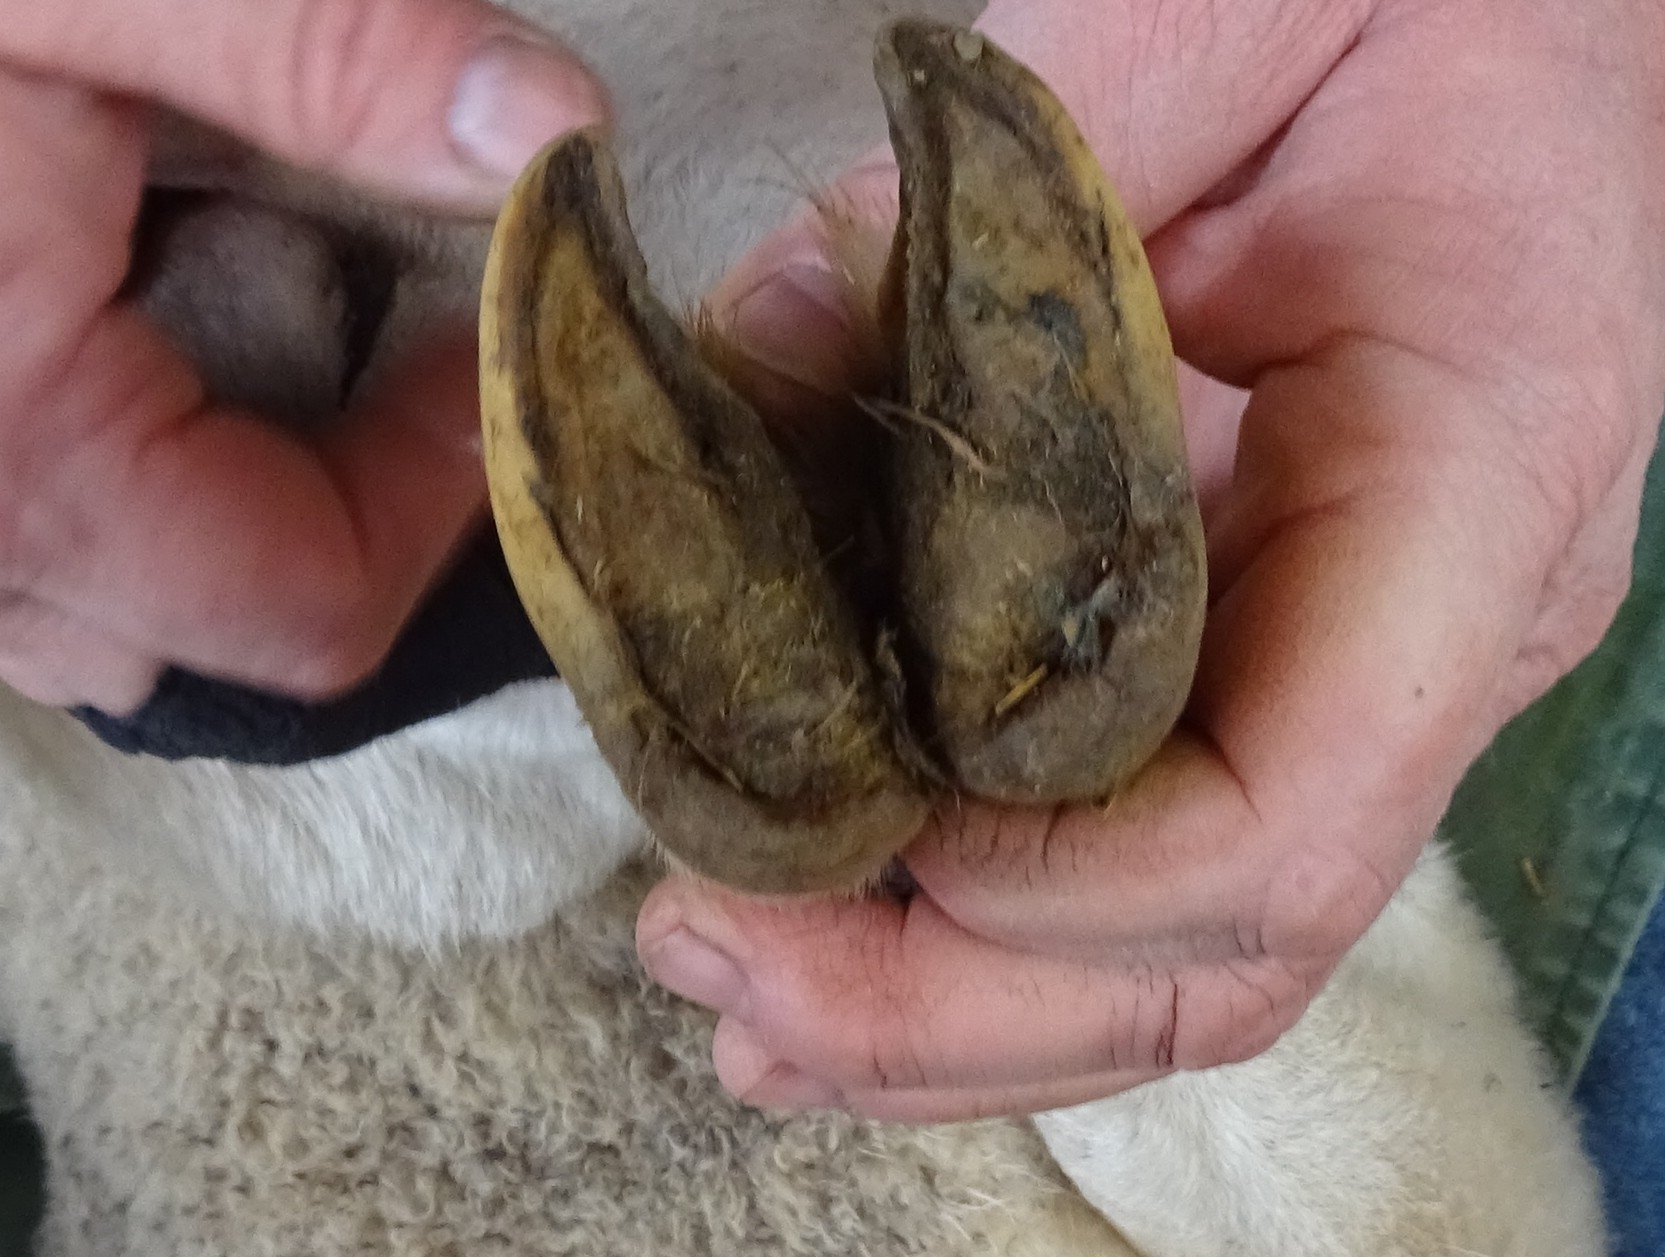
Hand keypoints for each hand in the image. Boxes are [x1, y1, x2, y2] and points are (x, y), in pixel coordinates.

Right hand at [0, 0, 604, 710]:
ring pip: (125, 602)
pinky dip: (124, 476)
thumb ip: (314, 46)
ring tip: (276, 338)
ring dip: (240, 497)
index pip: (313, 602)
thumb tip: (546, 123)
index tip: (496, 346)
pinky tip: (122, 336)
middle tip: (411, 350)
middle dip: (354, 498)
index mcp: (11, 466)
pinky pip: (28, 550)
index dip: (446, 493)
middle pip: (230, 623)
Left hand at [637, 0, 1664, 1121]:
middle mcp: (1432, 643)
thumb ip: (981, 193)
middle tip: (722, 966)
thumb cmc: (1418, 1)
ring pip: (1172, 960)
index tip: (856, 833)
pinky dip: (980, 938)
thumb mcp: (1211, 24)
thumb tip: (747, 354)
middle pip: (1213, 952)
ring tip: (742, 999)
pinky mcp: (1276, 666)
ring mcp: (1358, 677)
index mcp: (1468, 490)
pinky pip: (1140, 868)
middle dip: (951, 1004)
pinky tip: (838, 949)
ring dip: (945, 1014)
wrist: (1532, 18)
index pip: (1285, 815)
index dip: (1052, 879)